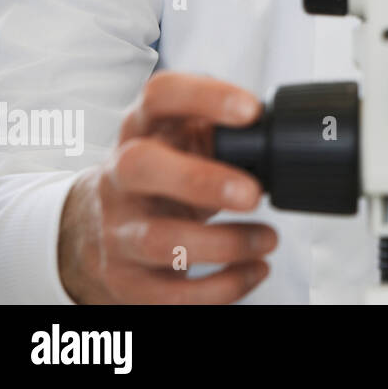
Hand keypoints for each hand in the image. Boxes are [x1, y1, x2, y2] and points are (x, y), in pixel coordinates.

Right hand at [57, 71, 277, 302]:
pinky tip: (254, 270)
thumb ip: (224, 131)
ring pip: (159, 240)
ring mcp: (117, 227)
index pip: (160, 95)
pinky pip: (170, 293)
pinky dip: (222, 287)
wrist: (99, 225)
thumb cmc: (164, 173)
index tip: (252, 111)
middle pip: (141, 166)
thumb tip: (288, 134)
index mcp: (143, 128)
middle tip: (253, 194)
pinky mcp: (124, 278)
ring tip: (268, 239)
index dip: (205, 97)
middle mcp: (120, 174)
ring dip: (226, 244)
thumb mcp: (184, 141)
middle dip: (201, 181)